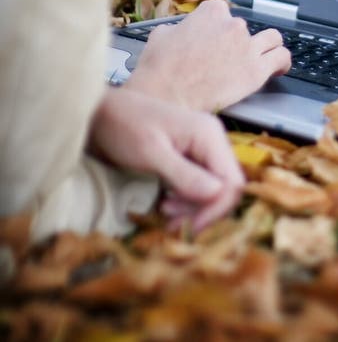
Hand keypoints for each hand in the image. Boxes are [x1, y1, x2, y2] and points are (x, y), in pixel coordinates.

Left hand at [89, 86, 243, 231]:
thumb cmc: (123, 127)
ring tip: (165, 214)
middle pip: (225, 187)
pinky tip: (166, 205)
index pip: (231, 182)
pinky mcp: (190, 157)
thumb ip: (184, 175)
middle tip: (172, 224)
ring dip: (193, 208)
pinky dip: (186, 201)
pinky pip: (200, 185)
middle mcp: (212, 140)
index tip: (190, 228)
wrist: (101, 114)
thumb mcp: (151, 154)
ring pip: (213, 190)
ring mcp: (202, 148)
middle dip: (203, 210)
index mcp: (208, 134)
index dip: (216, 209)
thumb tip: (217, 194)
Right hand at [126, 0, 290, 111]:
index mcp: (212, 11)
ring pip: (272, 38)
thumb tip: (182, 31)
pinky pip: (281, 58)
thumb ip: (180, 27)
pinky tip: (279, 68)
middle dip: (237, 42)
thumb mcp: (161, 34)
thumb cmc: (159, 68)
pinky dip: (283, 62)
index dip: (219, 29)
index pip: (225, 14)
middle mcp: (233, 24)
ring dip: (267, 47)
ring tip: (263, 57)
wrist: (165, 95)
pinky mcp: (256, 70)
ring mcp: (247, 46)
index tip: (216, 40)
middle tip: (228, 59)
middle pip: (245, 29)